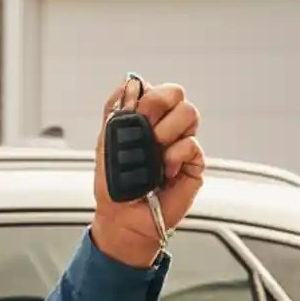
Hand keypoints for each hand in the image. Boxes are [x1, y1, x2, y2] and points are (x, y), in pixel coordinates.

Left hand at [91, 77, 203, 267]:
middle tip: (145, 129)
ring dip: (166, 132)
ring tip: (153, 152)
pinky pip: (192, 144)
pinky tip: (162, 172)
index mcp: (143, 119)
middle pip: (176, 93)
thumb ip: (116, 110)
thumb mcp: (106, 142)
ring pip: (188, 113)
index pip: (153, 88)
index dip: (145, 95)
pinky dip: (173, 157)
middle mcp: (164, 127)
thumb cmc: (114, 184)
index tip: (133, 111)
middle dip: (158, 107)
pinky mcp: (193, 162)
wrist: (123, 217)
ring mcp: (180, 142)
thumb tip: (131, 83)